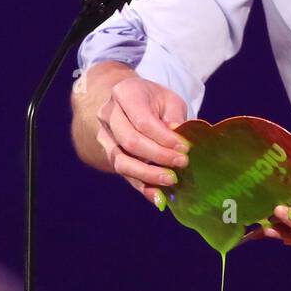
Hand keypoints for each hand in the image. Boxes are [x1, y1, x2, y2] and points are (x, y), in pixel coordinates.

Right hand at [93, 76, 189, 204]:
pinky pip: (124, 175)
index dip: (164, 138)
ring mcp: (105, 136)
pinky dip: (142, 187)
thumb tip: (177, 136)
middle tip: (182, 163)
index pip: (142, 121)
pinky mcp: (108, 156)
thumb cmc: (156, 101)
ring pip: (122, 161)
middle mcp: (108, 114)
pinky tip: (158, 197)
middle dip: (158, 156)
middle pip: (130, 142)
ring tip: (171, 180)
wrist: (132, 104)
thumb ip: (174, 116)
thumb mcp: (170, 100)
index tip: (185, 148)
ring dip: (149, 174)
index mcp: (124, 93)